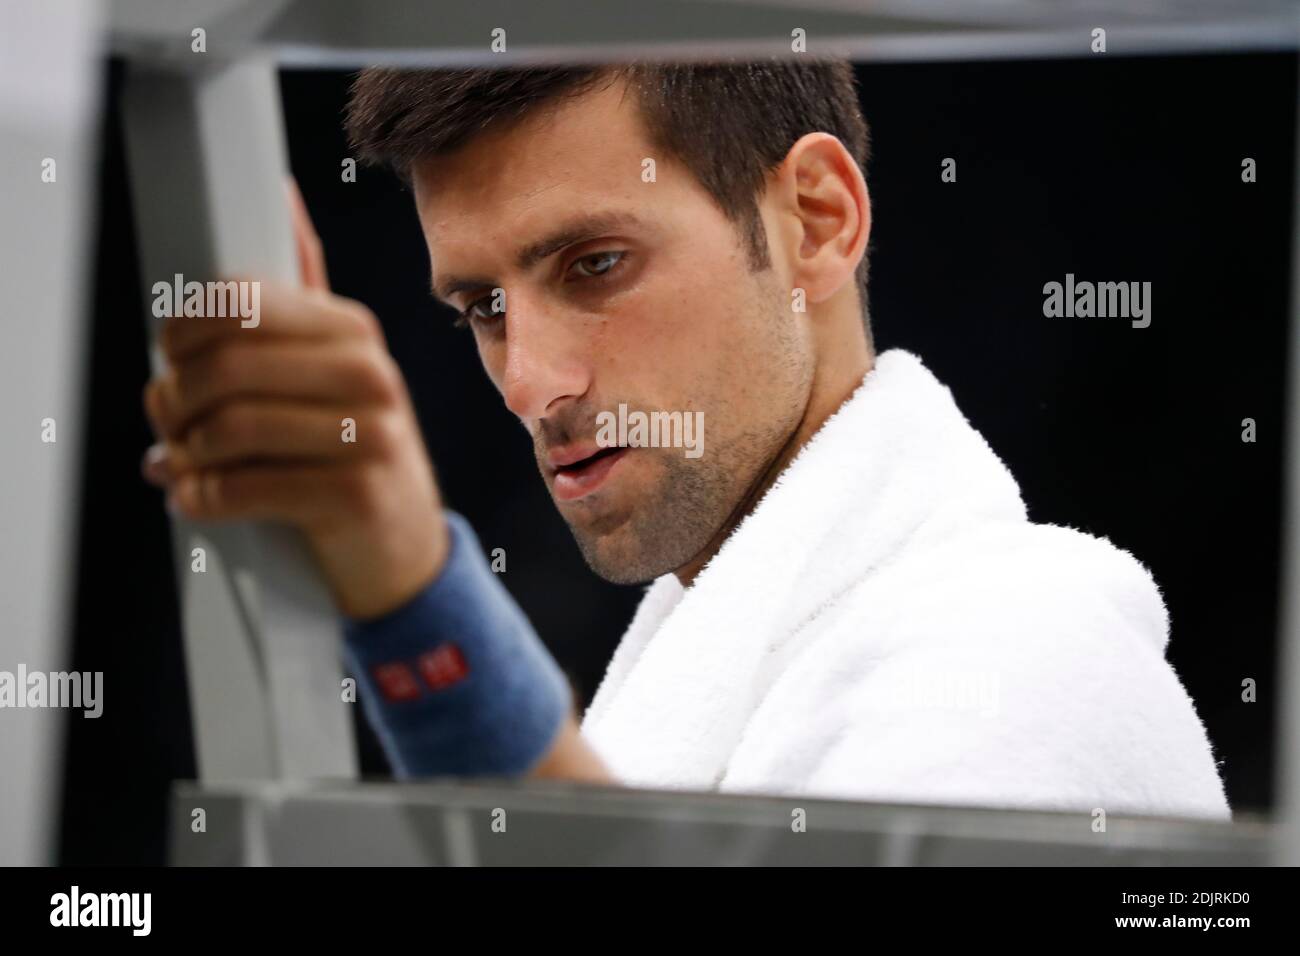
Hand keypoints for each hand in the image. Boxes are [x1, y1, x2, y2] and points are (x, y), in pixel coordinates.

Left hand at [142, 179, 449, 619]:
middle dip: (173, 398)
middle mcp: (370, 374)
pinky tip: (197, 499)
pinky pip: (242, 487)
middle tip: (166, 423)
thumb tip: (281, 198)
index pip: (239, 301)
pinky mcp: (356, 495)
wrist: (404, 553)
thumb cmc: (352, 456)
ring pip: (228, 427)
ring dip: (183, 453)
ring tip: (180, 465)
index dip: (182, 330)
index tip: (170, 359)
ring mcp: (370, 435)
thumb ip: (302, 302)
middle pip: (225, 363)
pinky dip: (201, 498)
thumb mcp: (335, 375)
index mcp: (353, 332)